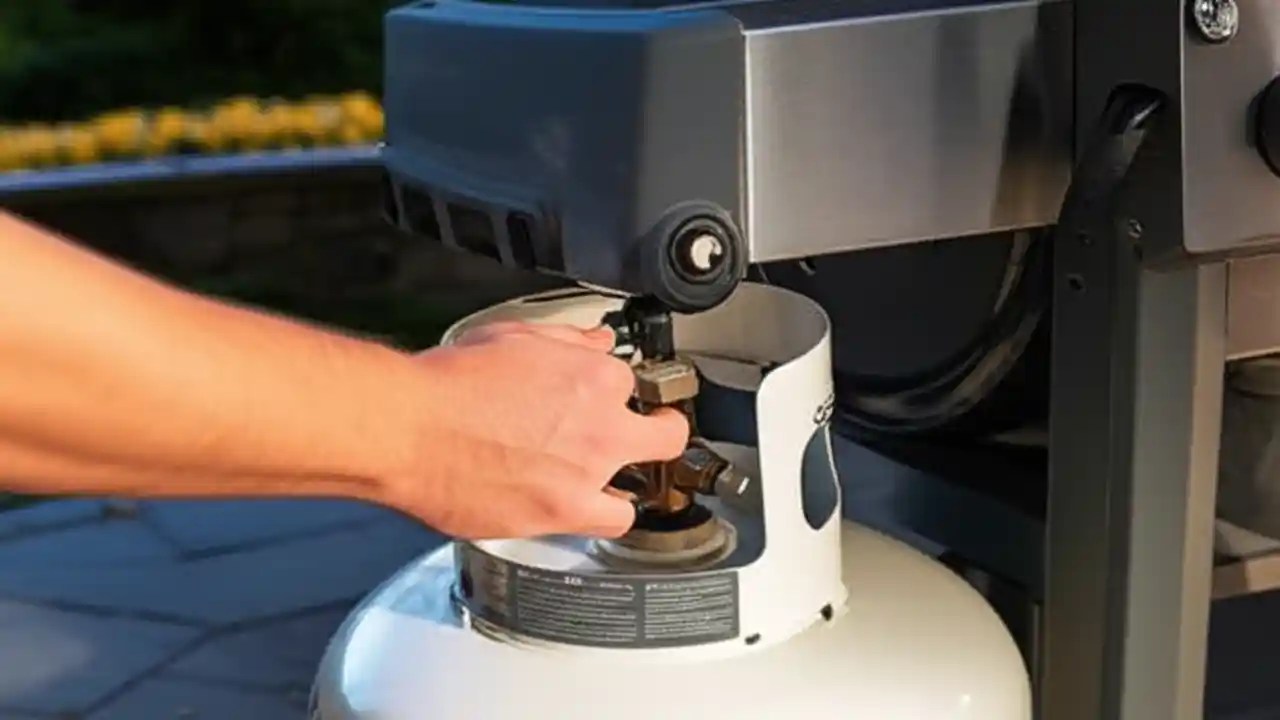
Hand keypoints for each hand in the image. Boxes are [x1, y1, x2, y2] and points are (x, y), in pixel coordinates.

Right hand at [386, 320, 688, 539]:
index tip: (607, 396)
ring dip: (629, 486)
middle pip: (666, 436)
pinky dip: (598, 518)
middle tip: (644, 436)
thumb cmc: (448, 383)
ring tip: (606, 482)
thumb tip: (597, 340)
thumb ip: (567, 341)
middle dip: (660, 433)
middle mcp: (601, 428)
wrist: (409, 429)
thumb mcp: (514, 337)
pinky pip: (606, 523)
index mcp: (594, 377)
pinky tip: (578, 507)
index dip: (617, 391)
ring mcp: (585, 477)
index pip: (631, 384)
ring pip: (642, 491)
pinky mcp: (561, 515)